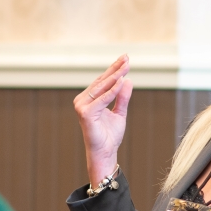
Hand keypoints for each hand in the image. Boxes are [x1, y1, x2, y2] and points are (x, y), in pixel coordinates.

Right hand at [73, 54, 133, 183]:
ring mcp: (82, 106)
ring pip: (102, 88)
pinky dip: (113, 91)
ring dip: (115, 76)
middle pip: (102, 81)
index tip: (125, 59)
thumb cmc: (110, 135)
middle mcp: (82, 100)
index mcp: (88, 99)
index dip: (114, 69)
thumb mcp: (120, 113)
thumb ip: (122, 98)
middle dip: (115, 69)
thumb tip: (128, 80)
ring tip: (126, 66)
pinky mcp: (85, 113)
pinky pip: (102, 99)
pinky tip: (122, 81)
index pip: (103, 81)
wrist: (105, 152)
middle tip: (126, 57)